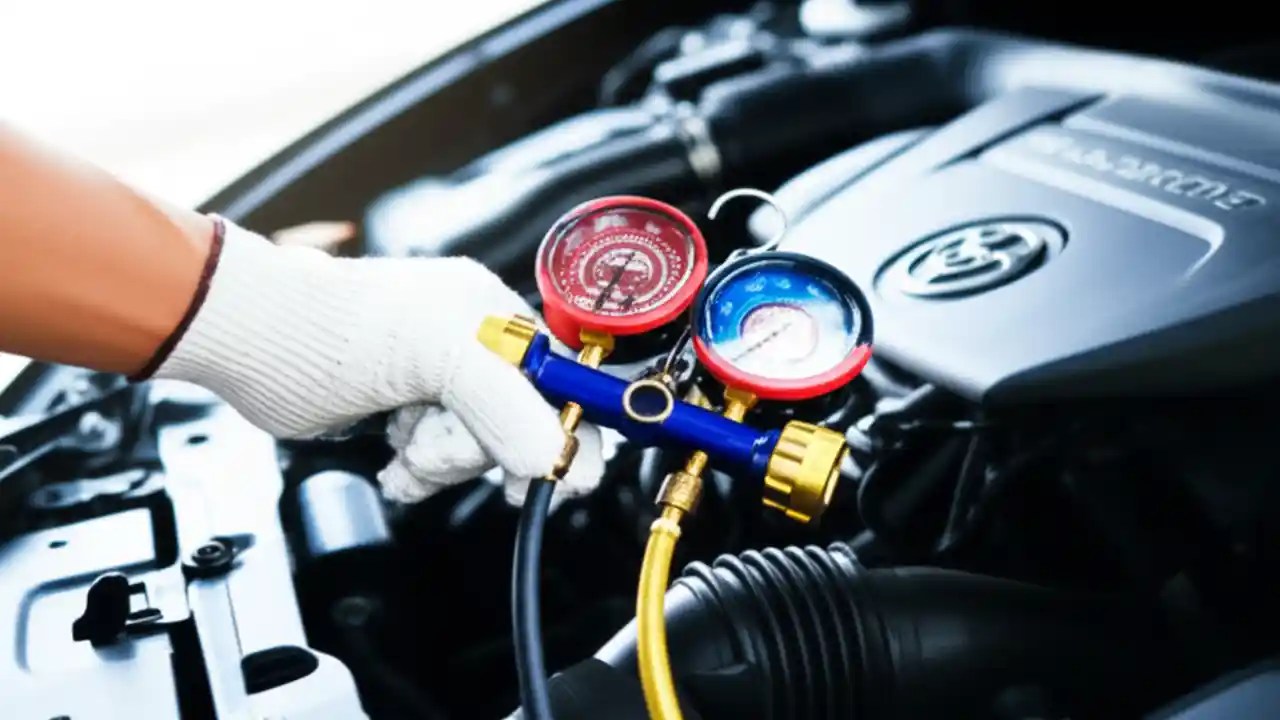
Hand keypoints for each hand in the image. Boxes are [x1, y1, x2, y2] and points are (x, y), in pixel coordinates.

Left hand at [147, 218, 604, 505]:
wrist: (250, 340)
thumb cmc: (328, 327)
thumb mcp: (435, 358)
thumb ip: (505, 405)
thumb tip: (552, 454)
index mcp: (488, 315)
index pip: (556, 378)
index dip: (562, 427)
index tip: (565, 474)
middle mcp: (469, 342)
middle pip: (517, 422)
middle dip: (476, 446)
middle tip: (435, 442)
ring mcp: (436, 376)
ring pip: (475, 446)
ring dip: (441, 461)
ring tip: (407, 447)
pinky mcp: (405, 407)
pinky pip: (439, 456)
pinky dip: (420, 469)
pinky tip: (398, 463)